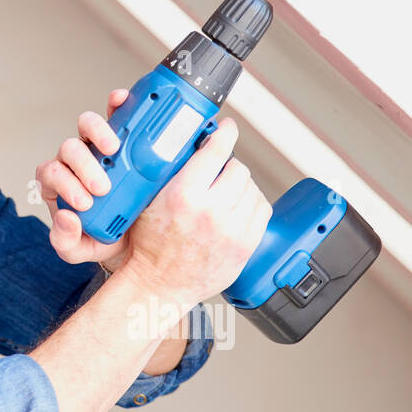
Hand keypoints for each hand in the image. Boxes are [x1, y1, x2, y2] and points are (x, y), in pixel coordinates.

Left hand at [38, 88, 132, 266]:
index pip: (50, 173)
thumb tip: (65, 218)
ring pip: (86, 126)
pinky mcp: (120, 134)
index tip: (86, 203)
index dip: (65, 184)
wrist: (133, 235)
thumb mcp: (79, 249)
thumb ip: (65, 241)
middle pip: (69, 148)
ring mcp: (96, 145)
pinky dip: (117, 104)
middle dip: (83, 165)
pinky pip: (114, 112)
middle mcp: (73, 161)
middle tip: (102, 186)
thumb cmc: (99, 237)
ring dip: (98, 133)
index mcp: (57, 184)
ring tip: (115, 149)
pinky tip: (124, 101)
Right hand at [117, 117, 272, 306]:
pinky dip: (252, 203)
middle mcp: (210, 212)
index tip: (227, 127)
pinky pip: (263, 210)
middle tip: (217, 171)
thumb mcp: (148, 200)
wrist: (159, 284)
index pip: (216, 151)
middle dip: (228, 165)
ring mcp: (231, 230)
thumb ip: (169, 172)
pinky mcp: (246, 246)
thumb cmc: (149, 244)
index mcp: (183, 195)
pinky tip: (237, 207)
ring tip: (225, 192)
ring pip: (252, 188)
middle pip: (237, 168)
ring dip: (240, 185)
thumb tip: (194, 143)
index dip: (224, 133)